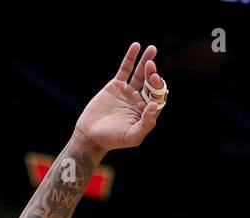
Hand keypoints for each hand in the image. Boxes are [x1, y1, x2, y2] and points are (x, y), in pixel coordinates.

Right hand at [73, 42, 164, 156]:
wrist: (90, 135)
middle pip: (151, 83)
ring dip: (146, 61)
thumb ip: (146, 124)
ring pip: (140, 74)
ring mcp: (129, 92)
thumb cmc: (112, 140)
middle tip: (151, 66)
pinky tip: (136, 46)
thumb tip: (155, 106)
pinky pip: (125, 69)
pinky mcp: (116, 86)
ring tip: (152, 49)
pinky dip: (131, 58)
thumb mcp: (132, 137)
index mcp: (146, 113)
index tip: (153, 81)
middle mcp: (140, 101)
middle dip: (152, 74)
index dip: (158, 87)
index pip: (158, 97)